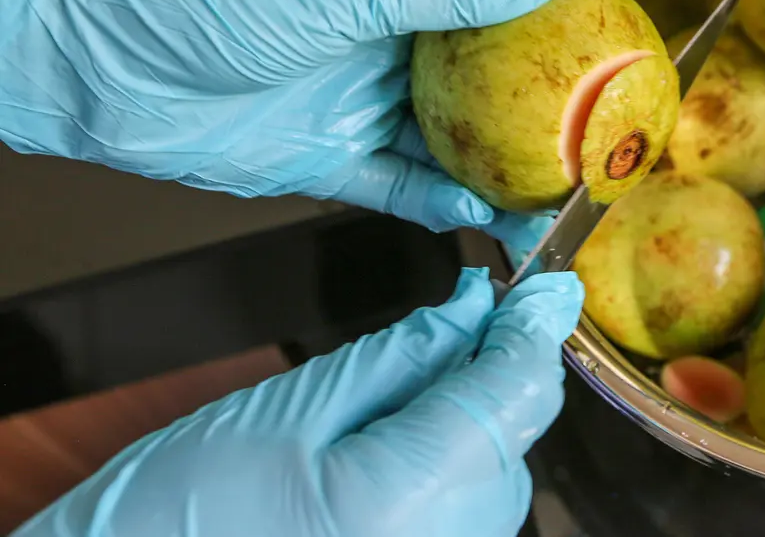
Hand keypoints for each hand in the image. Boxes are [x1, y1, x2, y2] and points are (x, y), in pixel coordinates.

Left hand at [0, 0, 573, 247]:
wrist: (92, 52)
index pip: (494, 19)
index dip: (549, 47)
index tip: (602, 72)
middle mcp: (383, 49)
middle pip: (479, 95)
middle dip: (533, 126)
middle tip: (588, 156)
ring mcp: (354, 107)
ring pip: (446, 150)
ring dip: (495, 178)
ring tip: (549, 204)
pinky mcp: (322, 162)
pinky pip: (398, 188)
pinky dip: (440, 204)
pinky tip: (481, 216)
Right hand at [13, 267, 583, 536]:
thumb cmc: (182, 516)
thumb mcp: (287, 411)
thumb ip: (397, 356)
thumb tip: (473, 307)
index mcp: (411, 495)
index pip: (514, 390)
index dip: (535, 328)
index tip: (548, 284)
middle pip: (511, 423)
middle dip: (487, 365)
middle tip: (439, 326)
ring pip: (494, 457)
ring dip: (462, 411)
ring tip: (371, 411)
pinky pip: (469, 497)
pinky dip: (445, 454)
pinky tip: (379, 448)